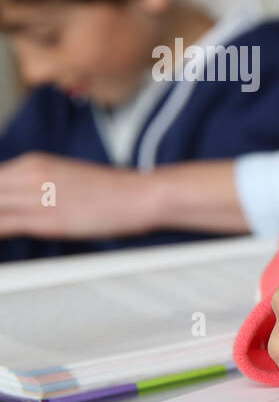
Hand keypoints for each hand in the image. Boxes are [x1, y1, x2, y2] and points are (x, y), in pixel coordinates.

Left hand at [0, 152, 154, 238]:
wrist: (143, 195)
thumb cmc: (115, 192)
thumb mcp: (68, 180)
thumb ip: (39, 188)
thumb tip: (23, 203)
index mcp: (33, 163)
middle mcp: (28, 175)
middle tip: (0, 214)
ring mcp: (35, 197)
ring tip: (1, 224)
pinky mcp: (44, 220)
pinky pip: (1, 226)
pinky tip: (0, 238)